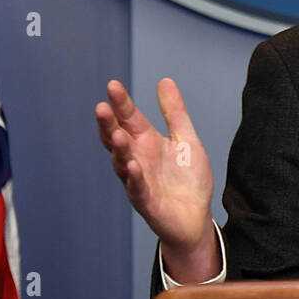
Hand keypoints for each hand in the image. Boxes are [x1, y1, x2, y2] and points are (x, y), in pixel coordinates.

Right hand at [95, 78, 214, 258]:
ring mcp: (139, 181)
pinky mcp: (146, 202)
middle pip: (117, 139)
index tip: (113, 85)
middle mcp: (137, 159)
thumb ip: (174, 112)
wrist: (196, 218)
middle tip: (101, 107)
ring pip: (122, 163)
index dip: (121, 103)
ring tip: (116, 134)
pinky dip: (134, 177)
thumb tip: (164, 80)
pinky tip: (133, 166)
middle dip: (109, 124)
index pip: (129, 118)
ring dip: (118, 150)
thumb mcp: (185, 139)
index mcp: (147, 142)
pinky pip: (136, 188)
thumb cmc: (188, 180)